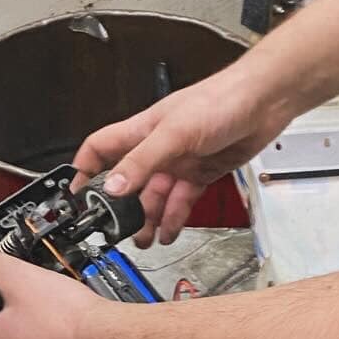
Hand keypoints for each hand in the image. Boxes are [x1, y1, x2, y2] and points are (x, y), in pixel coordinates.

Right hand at [71, 59, 276, 246]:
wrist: (263, 103)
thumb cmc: (219, 100)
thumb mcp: (174, 133)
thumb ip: (143, 161)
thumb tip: (114, 186)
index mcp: (142, 131)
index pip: (100, 149)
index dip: (84, 169)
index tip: (75, 194)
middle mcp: (157, 148)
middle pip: (129, 181)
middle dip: (121, 206)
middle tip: (117, 229)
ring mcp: (179, 162)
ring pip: (155, 196)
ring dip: (149, 218)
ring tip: (144, 238)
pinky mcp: (201, 173)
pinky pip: (181, 200)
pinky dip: (174, 217)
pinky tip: (170, 231)